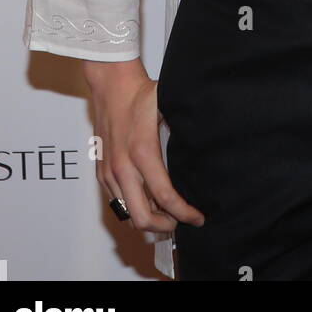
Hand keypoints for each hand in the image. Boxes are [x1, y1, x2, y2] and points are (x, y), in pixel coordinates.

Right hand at [84, 59, 205, 234]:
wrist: (111, 85)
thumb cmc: (140, 94)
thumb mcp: (169, 109)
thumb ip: (185, 131)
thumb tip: (209, 146)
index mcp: (142, 152)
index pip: (165, 197)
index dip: (184, 213)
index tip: (198, 217)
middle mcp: (122, 167)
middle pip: (142, 217)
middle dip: (165, 226)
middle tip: (182, 221)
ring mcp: (109, 172)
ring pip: (127, 215)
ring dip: (148, 220)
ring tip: (168, 214)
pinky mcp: (101, 172)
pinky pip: (117, 203)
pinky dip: (133, 208)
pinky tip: (149, 200)